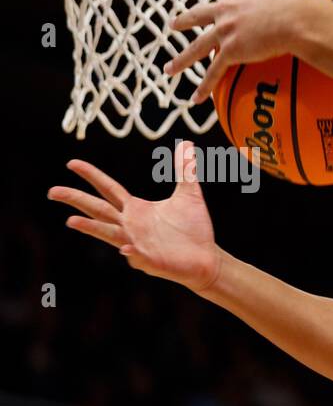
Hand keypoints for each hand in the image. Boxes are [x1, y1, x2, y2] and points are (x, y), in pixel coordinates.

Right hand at [48, 140, 222, 292]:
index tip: (72, 163)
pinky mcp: (151, 261)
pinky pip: (137, 257)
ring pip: (109, 234)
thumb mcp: (189, 195)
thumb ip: (184, 171)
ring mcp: (137, 244)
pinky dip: (131, 253)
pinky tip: (126, 248)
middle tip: (52, 191)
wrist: (207, 258)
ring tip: (71, 221)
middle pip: (98, 210)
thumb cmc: (193, 228)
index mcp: (135, 209)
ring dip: (91, 228)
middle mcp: (130, 226)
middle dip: (76, 200)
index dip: (91, 175)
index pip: (108, 188)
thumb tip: (186, 144)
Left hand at [165, 0, 312, 102]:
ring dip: (182, 59)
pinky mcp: (232, 50)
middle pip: (198, 14)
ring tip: (170, 69)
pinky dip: (205, 86)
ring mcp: (226, 30)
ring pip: (198, 47)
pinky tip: (195, 98)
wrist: (298, 18)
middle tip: (173, 25)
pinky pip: (214, 71)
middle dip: (184, 20)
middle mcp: (227, 9)